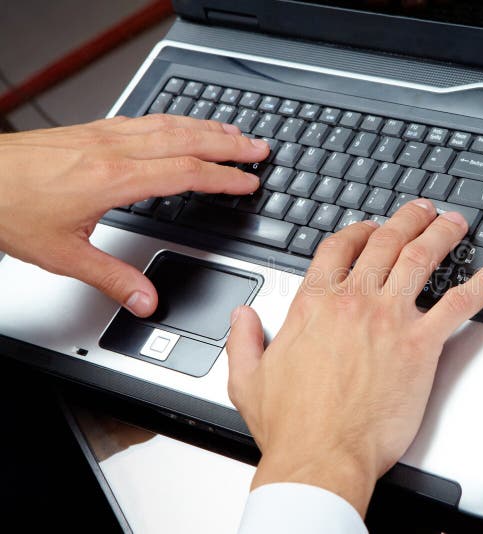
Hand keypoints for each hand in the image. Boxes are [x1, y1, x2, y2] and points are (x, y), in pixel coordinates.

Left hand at [0, 115, 268, 316]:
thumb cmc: (10, 208)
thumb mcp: (64, 255)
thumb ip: (113, 279)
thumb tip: (146, 301)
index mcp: (114, 180)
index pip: (185, 173)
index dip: (223, 178)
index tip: (248, 182)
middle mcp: (113, 151)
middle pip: (186, 140)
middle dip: (229, 144)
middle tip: (259, 148)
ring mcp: (102, 136)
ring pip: (167, 124)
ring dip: (206, 127)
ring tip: (233, 132)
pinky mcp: (91, 132)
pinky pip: (144, 120)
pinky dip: (174, 120)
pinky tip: (180, 124)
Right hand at [226, 199, 482, 516]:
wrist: (321, 456)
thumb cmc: (292, 425)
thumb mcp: (248, 379)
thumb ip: (243, 341)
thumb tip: (243, 317)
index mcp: (314, 304)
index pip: (339, 247)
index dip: (358, 230)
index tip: (371, 228)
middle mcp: (354, 302)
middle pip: (385, 242)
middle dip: (407, 219)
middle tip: (422, 210)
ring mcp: (389, 319)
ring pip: (421, 258)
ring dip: (441, 233)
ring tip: (455, 222)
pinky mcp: (421, 344)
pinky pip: (460, 302)